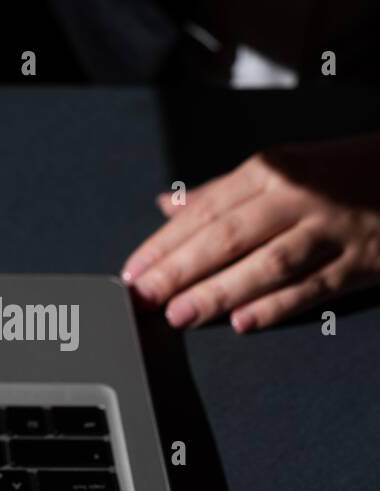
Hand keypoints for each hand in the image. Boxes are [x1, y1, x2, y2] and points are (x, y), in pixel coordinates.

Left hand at [122, 136, 379, 331]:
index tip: (133, 270)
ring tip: (180, 315)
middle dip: (178, 271)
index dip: (164, 243)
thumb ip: (221, 191)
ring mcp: (331, 229)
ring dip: (219, 292)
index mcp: (269, 171)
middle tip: (143, 298)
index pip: (203, 212)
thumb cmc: (341, 173)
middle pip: (226, 237)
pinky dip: (277, 306)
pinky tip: (244, 322)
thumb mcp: (281, 168)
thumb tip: (166, 207)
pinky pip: (313, 287)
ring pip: (266, 264)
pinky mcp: (363, 260)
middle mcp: (296, 196)